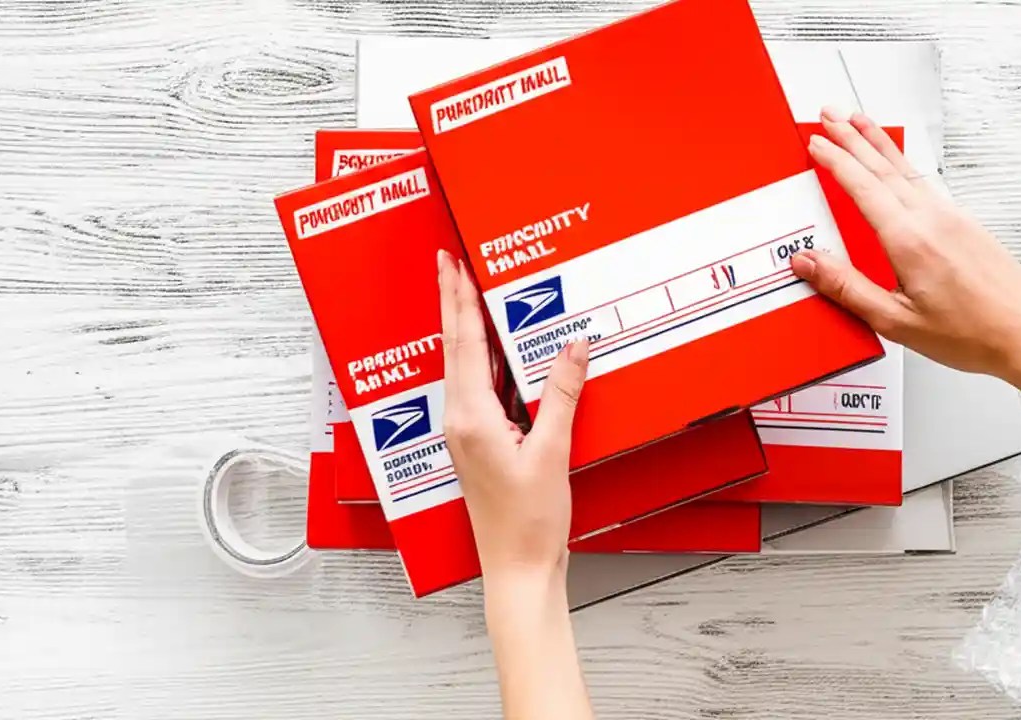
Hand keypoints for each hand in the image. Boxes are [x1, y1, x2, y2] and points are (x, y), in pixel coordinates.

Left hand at [436, 249, 588, 576]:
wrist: (517, 567)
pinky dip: (485, 361)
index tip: (453, 266)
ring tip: (467, 294)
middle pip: (456, 348)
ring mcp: (467, 433)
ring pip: (465, 367)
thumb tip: (571, 346)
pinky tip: (496, 353)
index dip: (460, 300)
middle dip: (453, 302)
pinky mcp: (479, 444)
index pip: (465, 344)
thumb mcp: (552, 451)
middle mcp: (460, 421)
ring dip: (466, 328)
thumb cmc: (529, 521)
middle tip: (448, 264)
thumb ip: (560, 393)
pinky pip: (479, 390)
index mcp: (471, 418)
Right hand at [794, 108, 1020, 382]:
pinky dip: (902, 164)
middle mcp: (933, 219)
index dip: (836, 160)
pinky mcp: (966, 224)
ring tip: (860, 122)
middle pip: (884, 166)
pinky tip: (898, 165)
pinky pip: (924, 182)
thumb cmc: (971, 334)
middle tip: (830, 114)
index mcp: (909, 239)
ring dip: (878, 143)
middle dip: (853, 136)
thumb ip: (847, 287)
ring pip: (906, 169)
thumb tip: (808, 262)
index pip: (863, 187)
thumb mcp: (895, 320)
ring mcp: (953, 217)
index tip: (817, 141)